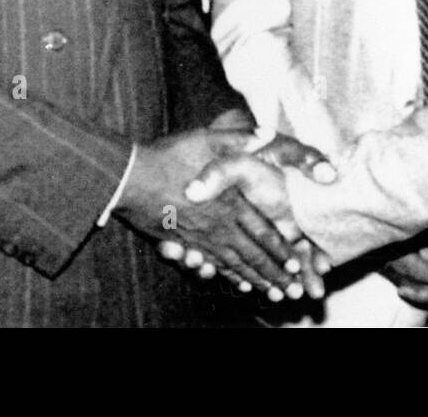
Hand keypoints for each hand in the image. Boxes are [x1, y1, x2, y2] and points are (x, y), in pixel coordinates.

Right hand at [116, 126, 309, 300]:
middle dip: (275, 273)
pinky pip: (211, 266)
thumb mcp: (208, 138)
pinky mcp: (184, 243)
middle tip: (293, 290)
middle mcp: (219, 225)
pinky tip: (238, 285)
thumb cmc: (169, 156)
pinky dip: (228, 277)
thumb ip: (241, 138)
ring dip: (256, 280)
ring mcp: (201, 238)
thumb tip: (268, 133)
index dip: (281, 250)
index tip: (297, 264)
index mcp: (230, 202)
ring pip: (234, 265)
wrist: (130, 177)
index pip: (263, 232)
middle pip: (252, 255)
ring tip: (273, 294)